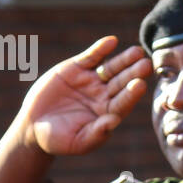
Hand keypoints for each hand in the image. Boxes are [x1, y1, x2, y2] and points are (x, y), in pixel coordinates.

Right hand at [18, 36, 151, 154]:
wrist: (35, 124)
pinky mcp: (78, 68)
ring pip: (111, 68)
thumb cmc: (58, 140)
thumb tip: (113, 123)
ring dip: (124, 59)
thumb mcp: (77, 141)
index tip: (140, 85)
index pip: (123, 102)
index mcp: (108, 113)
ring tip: (137, 52)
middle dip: (134, 73)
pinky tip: (111, 41)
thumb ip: (96, 133)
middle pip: (122, 82)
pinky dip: (100, 49)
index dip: (131, 94)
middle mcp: (104, 95)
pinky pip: (92, 57)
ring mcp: (92, 80)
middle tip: (147, 64)